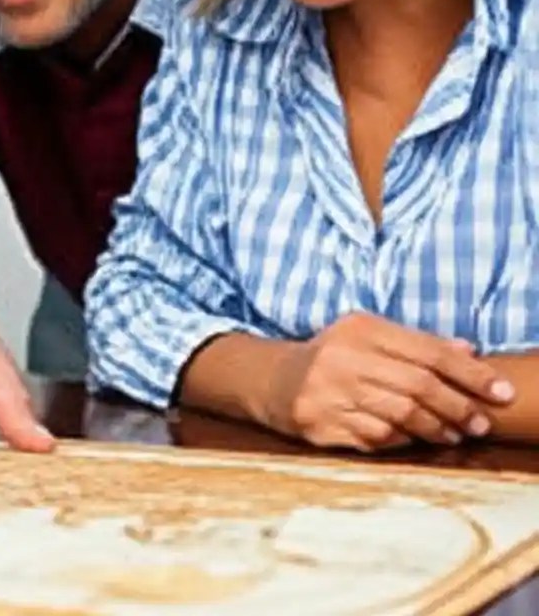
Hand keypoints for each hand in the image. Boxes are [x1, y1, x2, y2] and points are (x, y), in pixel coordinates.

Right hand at [265, 313, 515, 450]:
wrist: (269, 379)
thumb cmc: (331, 356)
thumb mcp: (367, 337)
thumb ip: (416, 344)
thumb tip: (468, 350)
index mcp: (360, 329)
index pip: (429, 352)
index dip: (471, 374)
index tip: (501, 392)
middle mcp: (342, 358)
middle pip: (419, 386)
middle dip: (458, 407)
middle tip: (480, 423)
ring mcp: (328, 393)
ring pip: (400, 416)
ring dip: (435, 429)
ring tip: (454, 435)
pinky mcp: (319, 424)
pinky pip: (375, 438)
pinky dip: (402, 440)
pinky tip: (412, 438)